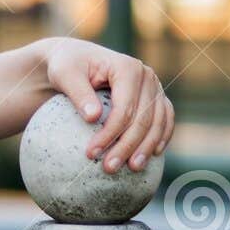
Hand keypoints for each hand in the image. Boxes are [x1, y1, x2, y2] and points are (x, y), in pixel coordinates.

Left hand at [40, 37, 174, 172]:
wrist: (77, 60)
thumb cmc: (67, 66)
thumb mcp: (64, 74)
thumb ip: (78, 92)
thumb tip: (93, 118)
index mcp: (127, 67)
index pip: (124, 108)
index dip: (110, 133)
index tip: (91, 153)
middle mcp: (147, 76)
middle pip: (143, 118)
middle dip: (128, 146)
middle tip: (109, 168)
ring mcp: (154, 87)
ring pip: (158, 122)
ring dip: (147, 147)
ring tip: (132, 168)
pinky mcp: (156, 97)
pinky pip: (166, 120)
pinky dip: (161, 137)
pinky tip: (153, 155)